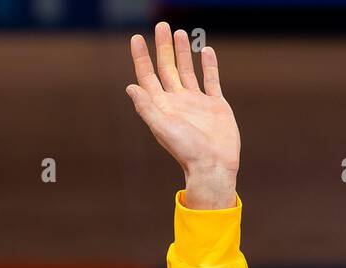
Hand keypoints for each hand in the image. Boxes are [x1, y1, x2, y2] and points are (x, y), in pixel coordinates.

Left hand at [126, 22, 239, 208]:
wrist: (213, 165)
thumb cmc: (186, 150)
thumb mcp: (162, 127)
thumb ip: (147, 107)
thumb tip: (130, 87)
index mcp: (161, 106)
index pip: (147, 76)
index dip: (141, 57)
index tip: (137, 38)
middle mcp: (176, 101)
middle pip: (166, 68)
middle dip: (163, 47)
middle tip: (160, 25)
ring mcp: (196, 102)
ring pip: (186, 71)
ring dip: (182, 52)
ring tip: (179, 33)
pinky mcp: (215, 104)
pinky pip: (211, 80)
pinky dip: (208, 65)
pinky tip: (205, 52)